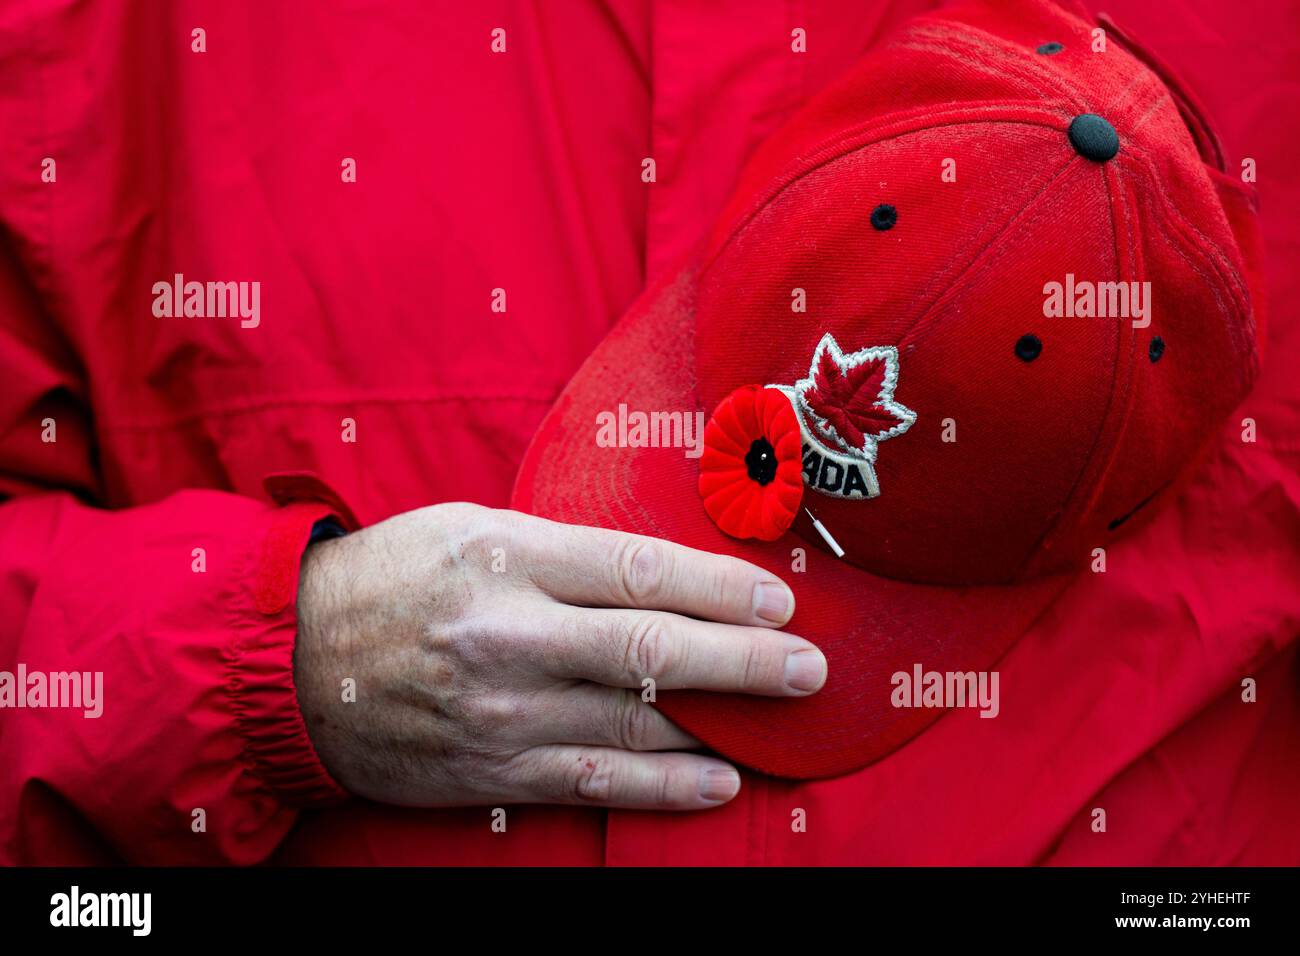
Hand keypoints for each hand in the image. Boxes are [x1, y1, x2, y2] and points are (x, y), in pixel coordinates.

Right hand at [293, 502, 822, 810]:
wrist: (291, 661)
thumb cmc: (393, 578)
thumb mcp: (470, 529)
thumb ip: (562, 549)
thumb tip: (662, 571)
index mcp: (506, 556)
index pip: (638, 570)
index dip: (720, 587)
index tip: (779, 599)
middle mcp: (509, 633)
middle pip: (651, 649)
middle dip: (743, 658)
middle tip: (808, 666)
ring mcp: (501, 709)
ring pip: (635, 722)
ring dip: (720, 723)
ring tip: (784, 719)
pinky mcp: (491, 768)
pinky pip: (594, 781)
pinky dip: (663, 786)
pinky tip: (718, 780)